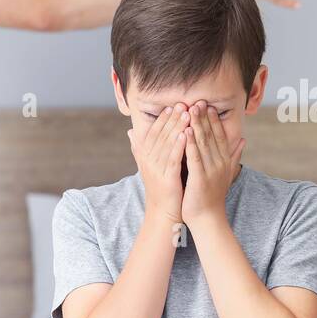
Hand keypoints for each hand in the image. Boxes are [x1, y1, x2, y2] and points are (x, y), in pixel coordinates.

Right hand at [128, 103, 189, 225]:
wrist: (163, 214)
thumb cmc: (160, 189)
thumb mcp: (148, 167)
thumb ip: (139, 149)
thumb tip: (130, 132)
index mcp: (145, 157)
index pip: (153, 132)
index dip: (162, 119)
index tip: (172, 106)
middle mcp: (148, 161)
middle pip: (160, 135)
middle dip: (171, 118)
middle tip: (182, 103)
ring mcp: (156, 170)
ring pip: (167, 144)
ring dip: (177, 127)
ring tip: (186, 113)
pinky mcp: (166, 178)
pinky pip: (173, 158)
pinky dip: (179, 145)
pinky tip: (186, 134)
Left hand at [181, 102, 244, 225]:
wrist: (208, 218)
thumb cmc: (213, 196)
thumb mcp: (226, 173)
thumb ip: (234, 156)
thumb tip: (243, 140)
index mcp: (224, 160)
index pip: (219, 135)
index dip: (214, 120)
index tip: (207, 105)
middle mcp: (220, 163)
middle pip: (211, 135)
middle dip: (204, 117)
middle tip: (198, 100)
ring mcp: (211, 170)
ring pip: (203, 143)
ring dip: (196, 125)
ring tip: (190, 110)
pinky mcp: (200, 178)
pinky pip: (195, 158)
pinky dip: (190, 144)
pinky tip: (185, 132)